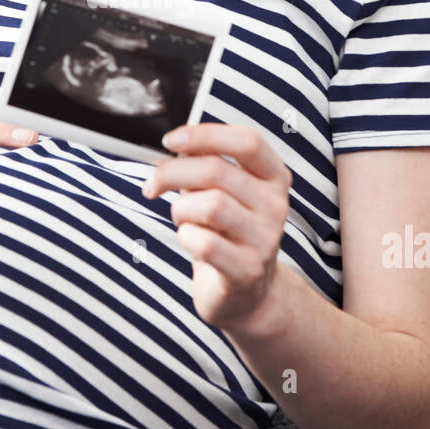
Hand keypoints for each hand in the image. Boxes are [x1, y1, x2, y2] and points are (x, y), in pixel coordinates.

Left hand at [141, 124, 291, 331]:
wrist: (247, 293)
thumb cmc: (228, 233)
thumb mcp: (223, 192)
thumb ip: (206, 165)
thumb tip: (176, 147)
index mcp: (273, 177)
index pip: (247, 141)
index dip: (205, 135)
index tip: (171, 140)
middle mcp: (275, 205)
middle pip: (216, 171)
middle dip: (172, 173)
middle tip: (154, 184)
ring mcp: (265, 239)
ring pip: (209, 205)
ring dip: (181, 209)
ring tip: (183, 219)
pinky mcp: (247, 270)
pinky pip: (204, 242)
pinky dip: (186, 237)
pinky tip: (191, 241)